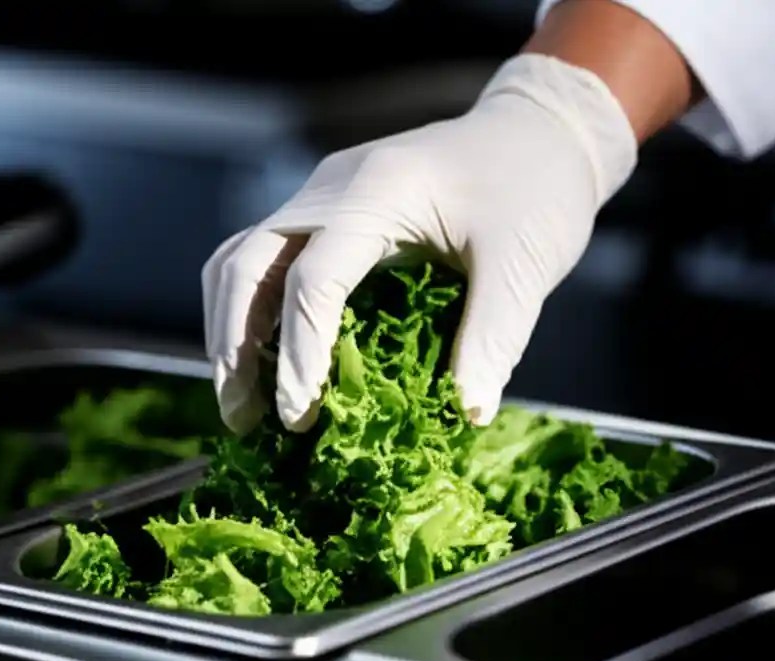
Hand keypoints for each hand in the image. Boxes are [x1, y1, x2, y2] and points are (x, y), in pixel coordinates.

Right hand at [203, 53, 638, 434]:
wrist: (542, 128)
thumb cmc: (537, 189)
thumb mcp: (524, 265)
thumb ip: (492, 337)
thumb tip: (467, 414)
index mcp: (379, 193)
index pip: (313, 279)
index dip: (300, 353)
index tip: (300, 415)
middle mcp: (334, 187)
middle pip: (245, 262)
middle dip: (233, 343)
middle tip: (245, 418)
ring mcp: (325, 193)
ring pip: (242, 257)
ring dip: (231, 328)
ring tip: (243, 401)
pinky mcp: (330, 208)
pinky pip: (270, 256)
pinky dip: (256, 310)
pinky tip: (271, 359)